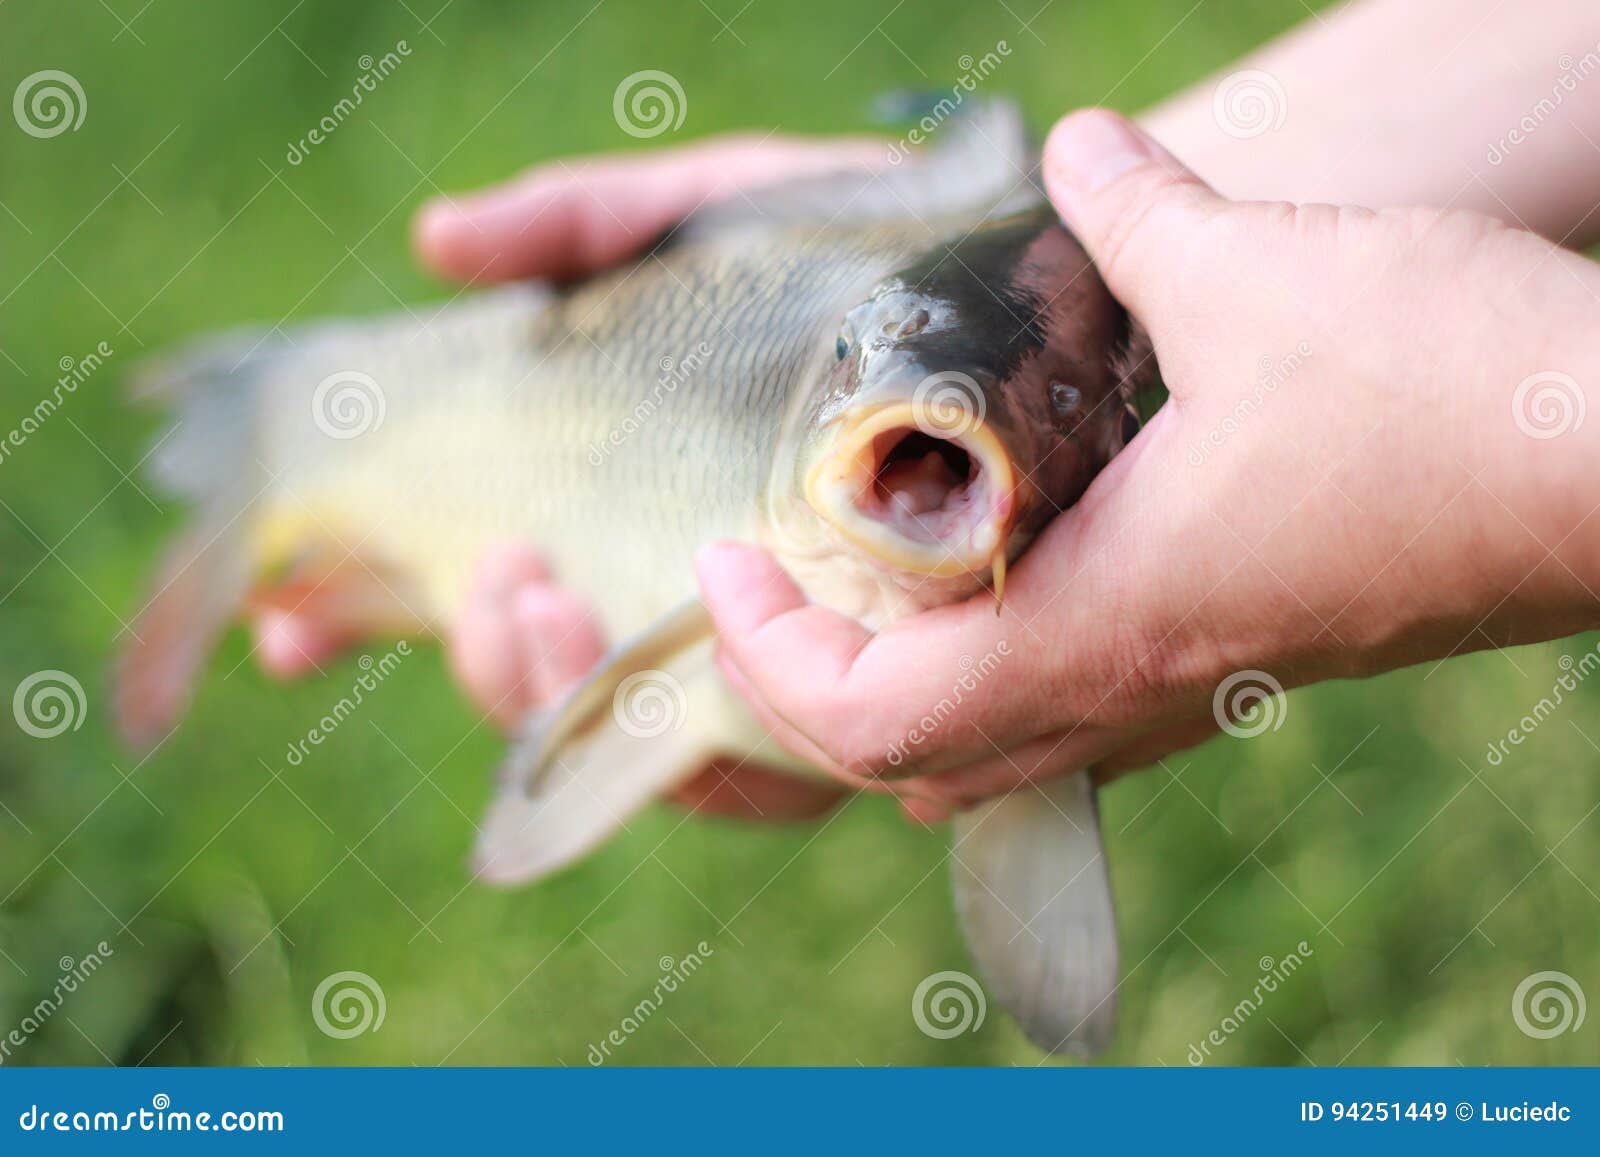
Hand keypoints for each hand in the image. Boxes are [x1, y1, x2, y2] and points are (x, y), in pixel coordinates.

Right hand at [252, 136, 888, 820]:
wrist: (1020, 268)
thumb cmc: (856, 250)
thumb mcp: (704, 216)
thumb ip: (581, 226)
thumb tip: (440, 242)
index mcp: (627, 521)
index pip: (489, 607)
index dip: (373, 637)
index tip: (289, 631)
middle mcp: (696, 611)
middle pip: (564, 704)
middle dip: (498, 669)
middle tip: (498, 580)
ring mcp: (789, 659)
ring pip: (661, 754)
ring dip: (579, 706)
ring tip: (547, 598)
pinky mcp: (883, 681)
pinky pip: (793, 760)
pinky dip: (718, 742)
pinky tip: (694, 662)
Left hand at [696, 109, 1599, 817]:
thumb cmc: (1451, 395)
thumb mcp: (1254, 271)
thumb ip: (1131, 214)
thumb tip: (1080, 150)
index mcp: (1100, 623)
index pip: (869, 720)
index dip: (767, 659)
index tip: (721, 563)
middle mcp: (1133, 684)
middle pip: (911, 761)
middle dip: (812, 686)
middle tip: (769, 579)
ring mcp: (1194, 686)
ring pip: (996, 751)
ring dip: (903, 685)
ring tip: (860, 578)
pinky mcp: (1246, 658)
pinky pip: (1080, 708)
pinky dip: (1001, 666)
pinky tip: (1006, 571)